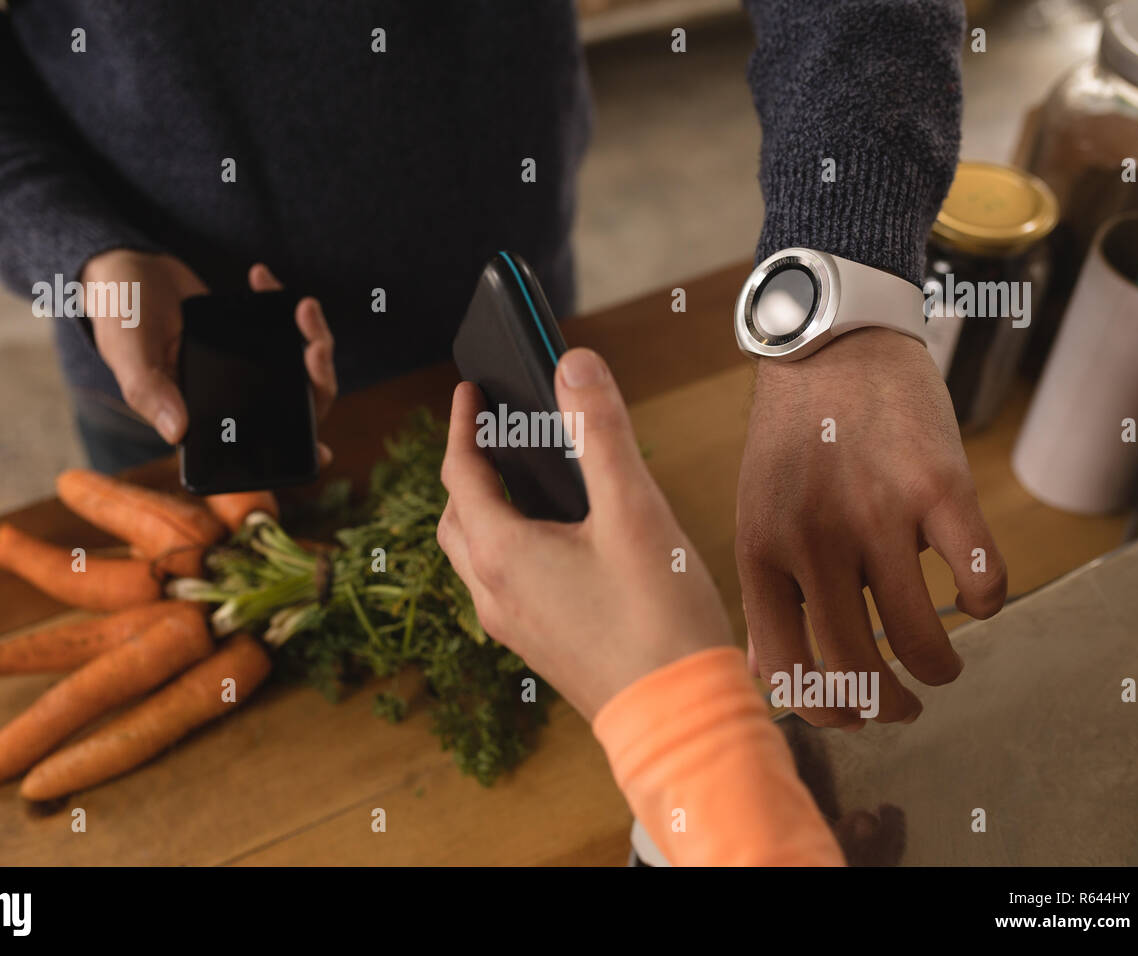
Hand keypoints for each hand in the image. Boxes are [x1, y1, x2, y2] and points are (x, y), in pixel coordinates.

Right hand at [83, 251, 337, 456]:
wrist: (125, 269)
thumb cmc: (119, 317)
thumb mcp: (128, 353)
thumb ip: (150, 392)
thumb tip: (178, 433)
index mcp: (203, 417)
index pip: (256, 445)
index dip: (292, 454)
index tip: (322, 453)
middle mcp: (232, 398)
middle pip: (295, 405)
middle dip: (317, 379)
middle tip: (314, 347)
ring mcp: (247, 367)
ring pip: (300, 368)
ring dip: (314, 339)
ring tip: (303, 308)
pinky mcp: (254, 336)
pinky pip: (287, 330)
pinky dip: (284, 303)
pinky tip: (262, 279)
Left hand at [437, 348, 731, 721]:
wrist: (680, 722)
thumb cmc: (658, 620)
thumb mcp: (633, 511)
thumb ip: (601, 431)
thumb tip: (572, 365)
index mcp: (501, 554)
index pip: (459, 473)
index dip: (460, 425)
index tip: (467, 392)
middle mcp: (493, 594)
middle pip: (457, 517)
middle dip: (467, 470)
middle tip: (490, 435)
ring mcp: (514, 627)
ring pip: (475, 556)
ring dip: (484, 512)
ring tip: (522, 483)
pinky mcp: (539, 646)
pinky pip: (501, 585)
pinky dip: (508, 548)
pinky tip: (557, 544)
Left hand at [735, 327, 1006, 728]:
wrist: (832, 342)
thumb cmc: (791, 437)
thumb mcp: (756, 509)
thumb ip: (766, 587)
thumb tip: (771, 671)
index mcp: (760, 549)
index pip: (784, 665)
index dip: (821, 710)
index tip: (849, 717)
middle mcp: (813, 539)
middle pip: (856, 667)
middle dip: (888, 707)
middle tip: (905, 706)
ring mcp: (877, 512)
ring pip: (922, 638)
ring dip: (940, 668)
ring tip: (943, 664)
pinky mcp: (939, 485)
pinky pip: (980, 578)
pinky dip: (988, 601)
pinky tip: (978, 594)